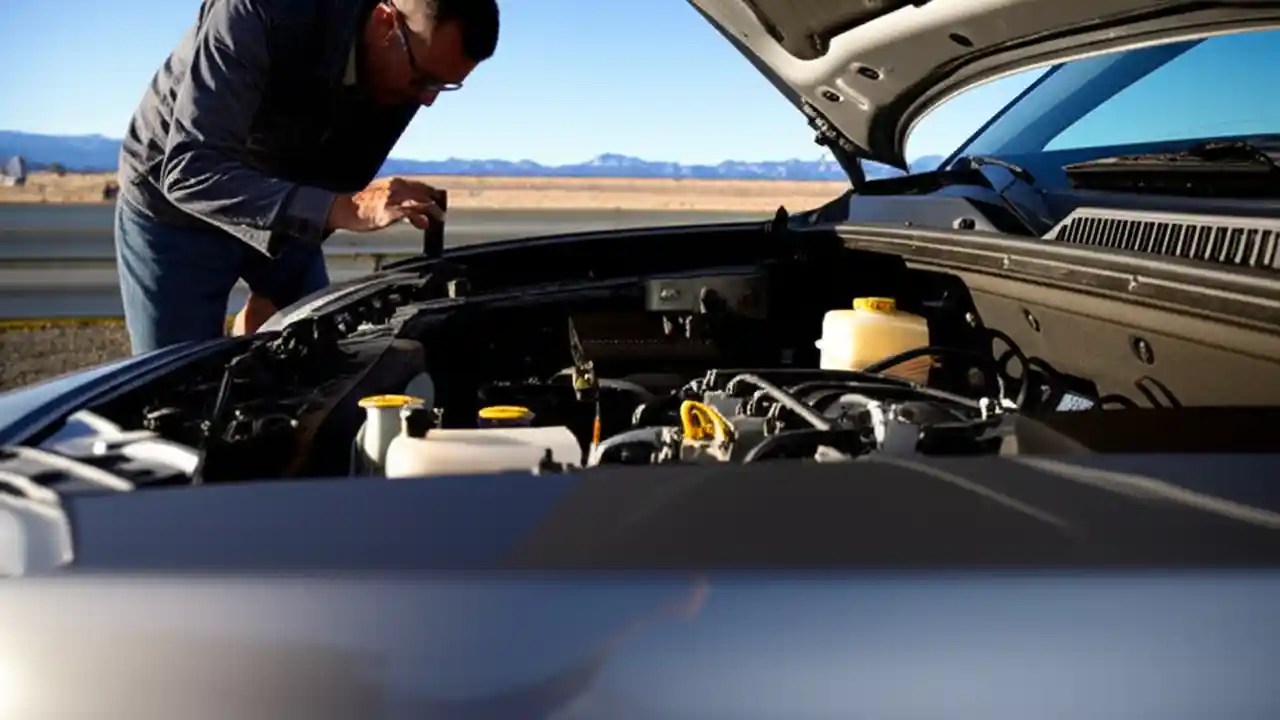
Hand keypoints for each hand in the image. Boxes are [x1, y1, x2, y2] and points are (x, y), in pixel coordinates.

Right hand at [326, 177, 444, 231]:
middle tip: (442, 214)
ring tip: (440, 219)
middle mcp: (397, 187)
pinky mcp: (391, 210)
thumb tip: (419, 220)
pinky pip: (412, 212)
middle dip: (437, 202)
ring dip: (434, 211)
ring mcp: (395, 198)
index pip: (421, 186)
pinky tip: (424, 224)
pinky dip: (422, 218)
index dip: (432, 195)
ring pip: (423, 201)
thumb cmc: (361, 206)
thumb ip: (401, 207)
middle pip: (426, 192)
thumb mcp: (383, 200)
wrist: (343, 208)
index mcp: (395, 182)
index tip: (439, 204)